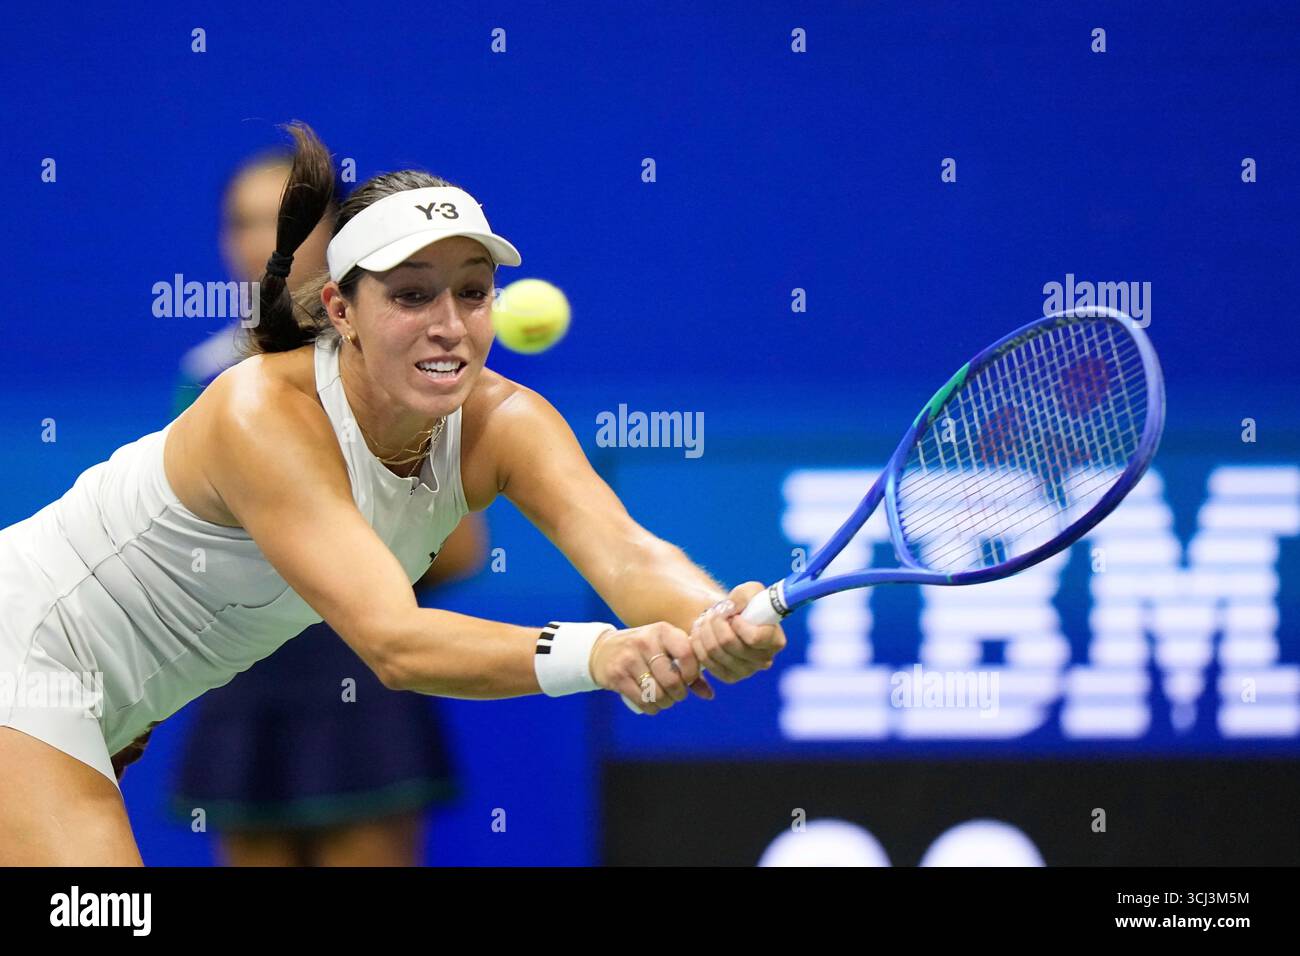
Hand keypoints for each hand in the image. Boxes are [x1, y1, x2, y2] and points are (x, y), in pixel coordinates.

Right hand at [588, 622, 713, 714]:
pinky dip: (650, 708)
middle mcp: (646, 642)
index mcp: (663, 631)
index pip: (687, 654)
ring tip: (664, 699)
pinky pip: (642, 700)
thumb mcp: (665, 650)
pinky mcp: (617, 675)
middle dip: (679, 694)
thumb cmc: (643, 650)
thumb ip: (689, 669)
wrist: (603, 649)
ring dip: (665, 703)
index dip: (692, 673)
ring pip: (657, 693)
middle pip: (672, 680)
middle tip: (677, 694)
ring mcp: (629, 658)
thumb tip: (709, 695)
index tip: (689, 679)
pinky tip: (651, 704)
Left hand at [689, 582, 787, 683]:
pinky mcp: (729, 677)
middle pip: (728, 643)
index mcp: (775, 641)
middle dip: (716, 621)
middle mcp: (764, 660)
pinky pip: (705, 660)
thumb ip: (743, 595)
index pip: (754, 637)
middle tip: (714, 611)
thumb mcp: (748, 591)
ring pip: (714, 651)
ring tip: (706, 618)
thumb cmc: (745, 604)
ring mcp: (746, 671)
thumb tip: (731, 608)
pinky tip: (701, 631)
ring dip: (705, 629)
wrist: (732, 619)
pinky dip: (698, 643)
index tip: (735, 615)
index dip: (738, 623)